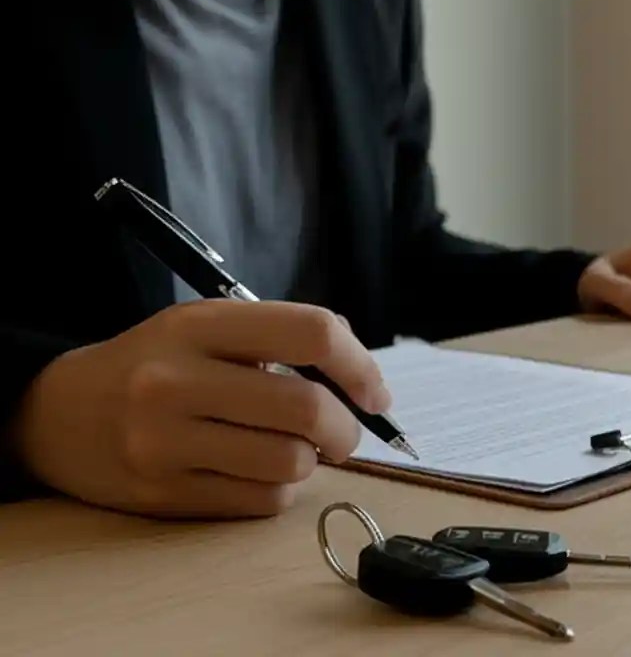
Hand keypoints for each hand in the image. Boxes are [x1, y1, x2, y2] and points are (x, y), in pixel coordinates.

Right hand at [13, 300, 389, 518]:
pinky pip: (262, 501)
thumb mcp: (207, 328)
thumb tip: (361, 380)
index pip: (312, 333)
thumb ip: (280, 339)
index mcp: (199, 325)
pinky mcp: (164, 494)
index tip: (375, 394)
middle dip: (346, 428)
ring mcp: (165, 442)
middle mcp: (177, 380)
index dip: (360, 366)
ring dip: (311, 462)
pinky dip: (279, 491)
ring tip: (293, 450)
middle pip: (307, 408)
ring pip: (291, 463)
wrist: (59, 415)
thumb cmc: (156, 366)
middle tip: (344, 434)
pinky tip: (256, 472)